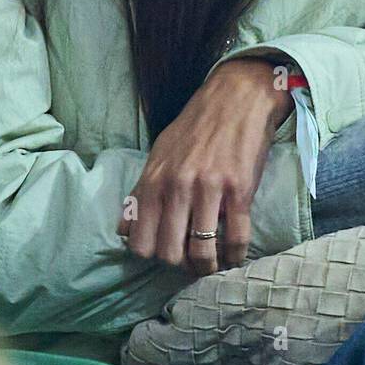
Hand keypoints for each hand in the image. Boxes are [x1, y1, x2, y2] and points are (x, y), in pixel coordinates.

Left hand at [117, 58, 292, 276]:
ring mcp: (209, 189)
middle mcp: (177, 186)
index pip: (140, 242)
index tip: (168, 253)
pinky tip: (236, 254)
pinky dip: (236, 255)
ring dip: (208, 267)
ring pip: (202, 252)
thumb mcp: (160, 153)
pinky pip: (237, 238)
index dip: (153, 256)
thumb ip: (140, 192)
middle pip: (170, 253)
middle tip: (193, 261)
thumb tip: (124, 229)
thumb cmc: (197, 126)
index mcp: (154, 180)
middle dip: (181, 266)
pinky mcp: (240, 189)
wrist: (237, 96)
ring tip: (215, 264)